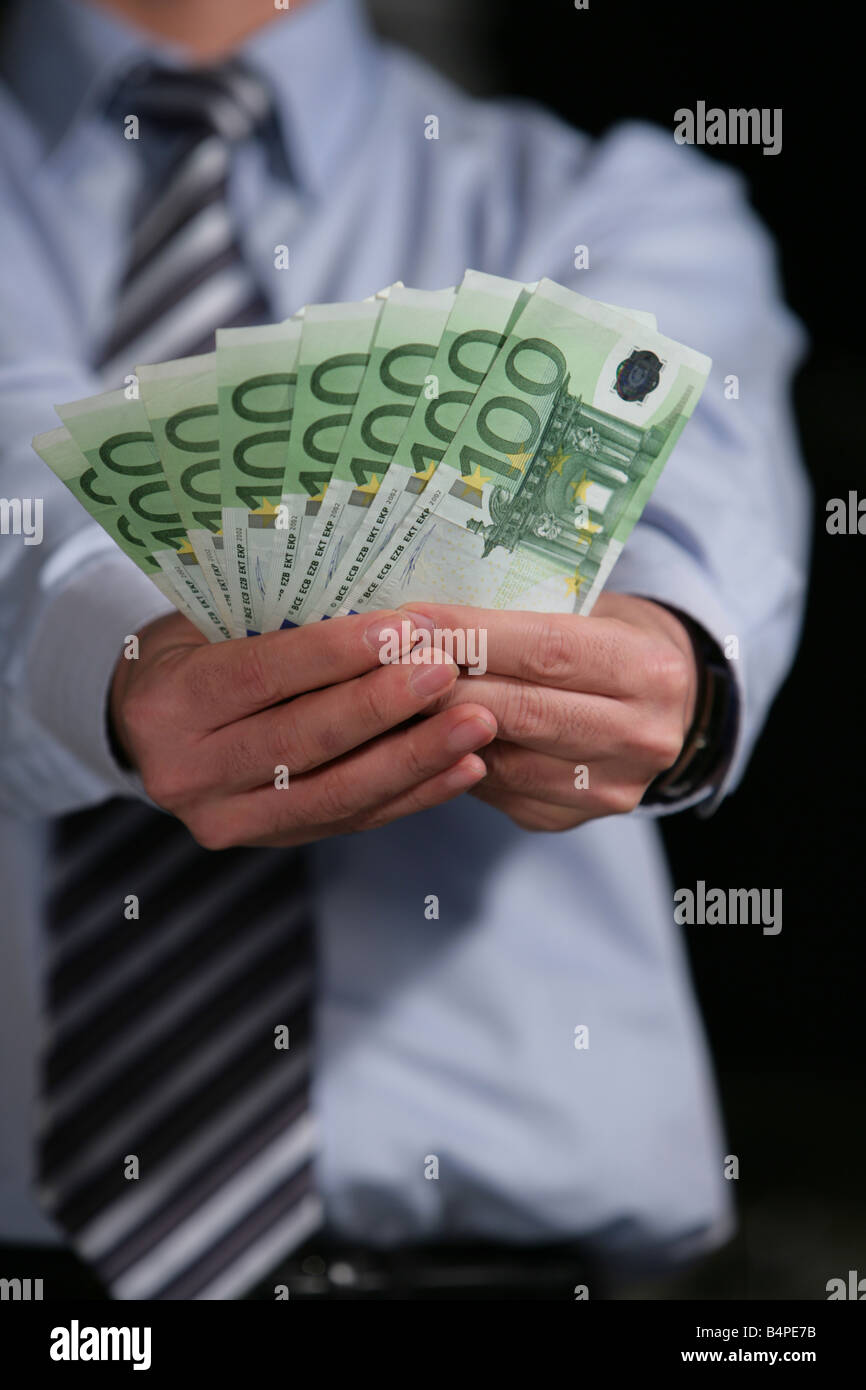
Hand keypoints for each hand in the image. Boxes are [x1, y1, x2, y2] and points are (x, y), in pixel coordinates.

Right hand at [110, 609, 496, 848]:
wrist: (154, 721)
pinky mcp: (272, 840)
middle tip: (447, 673)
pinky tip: (464, 768)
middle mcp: (186, 772)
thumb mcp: (215, 621)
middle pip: (302, 741)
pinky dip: (415, 794)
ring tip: (475, 724)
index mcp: (166, 704)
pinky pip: (354, 819)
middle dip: (383, 706)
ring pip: (335, 793)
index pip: (261, 675)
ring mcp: (227, 818)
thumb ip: (281, 623)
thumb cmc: (198, 649)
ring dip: (415, 758)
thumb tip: (389, 614)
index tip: (403, 628)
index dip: (335, 653)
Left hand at [404, 594, 697, 831]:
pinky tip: (416, 735)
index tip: (411, 620)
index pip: (546, 650)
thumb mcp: (589, 609)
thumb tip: (423, 616)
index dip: (472, 635)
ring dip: (435, 728)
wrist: (659, 705)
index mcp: (650, 670)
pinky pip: (495, 788)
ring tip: (386, 698)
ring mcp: (608, 788)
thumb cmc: (606, 639)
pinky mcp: (569, 818)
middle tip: (383, 662)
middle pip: (521, 710)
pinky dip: (449, 760)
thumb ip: (522, 616)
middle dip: (443, 685)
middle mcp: (641, 736)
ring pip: (502, 758)